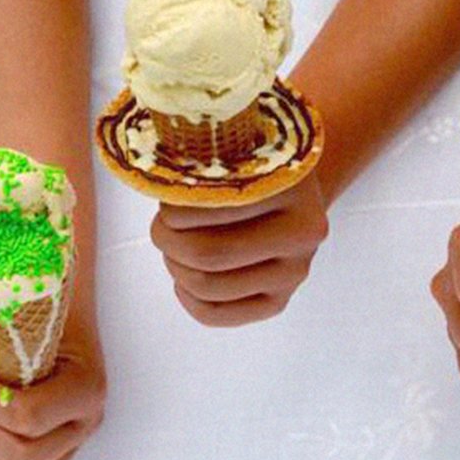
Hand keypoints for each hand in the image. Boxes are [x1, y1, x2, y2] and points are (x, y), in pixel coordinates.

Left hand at [150, 172, 328, 326]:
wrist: (291, 187)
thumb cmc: (250, 165)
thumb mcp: (233, 145)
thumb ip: (201, 158)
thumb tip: (157, 179)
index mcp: (292, 187)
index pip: (212, 207)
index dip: (174, 207)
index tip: (166, 198)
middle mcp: (302, 234)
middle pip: (208, 254)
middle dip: (168, 240)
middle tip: (161, 225)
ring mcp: (294, 272)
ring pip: (207, 286)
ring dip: (174, 265)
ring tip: (173, 244)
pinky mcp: (279, 301)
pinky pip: (215, 314)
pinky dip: (186, 297)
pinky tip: (183, 276)